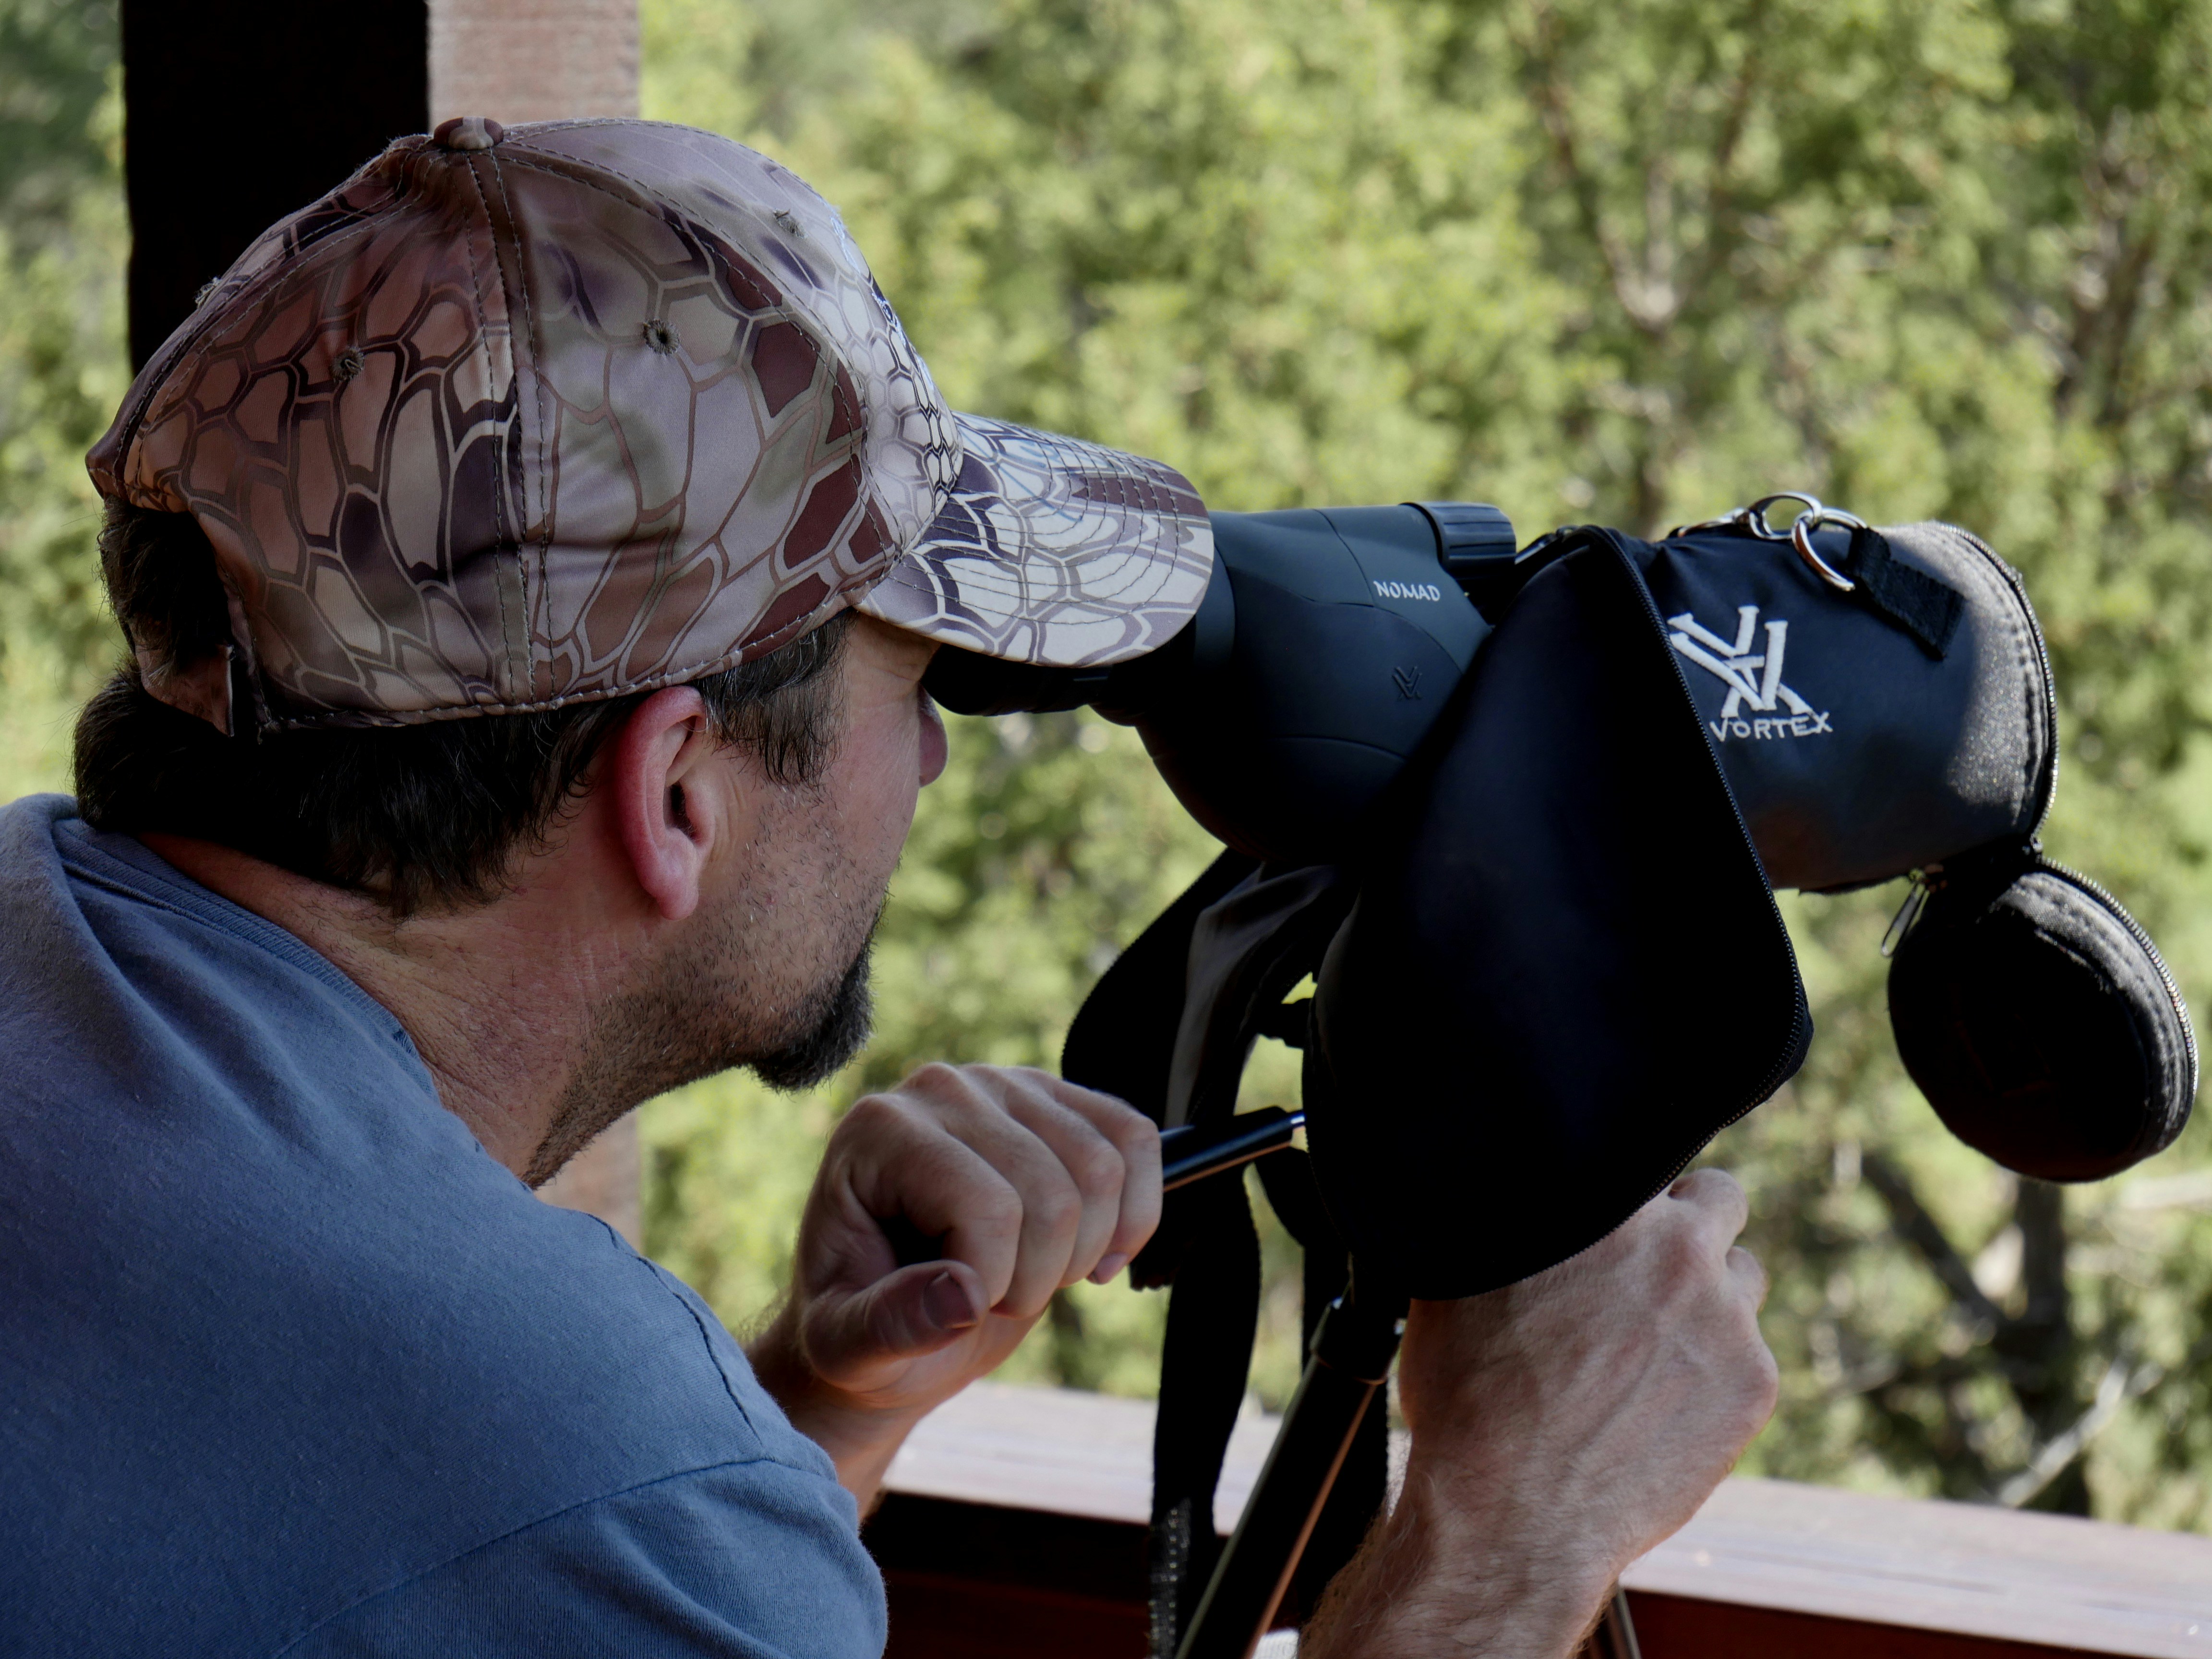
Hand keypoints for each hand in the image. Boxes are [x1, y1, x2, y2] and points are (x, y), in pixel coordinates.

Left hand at [748, 1063, 1160, 1500]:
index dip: (994, 1283)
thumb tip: (964, 1297)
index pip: (988, 1207)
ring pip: (1103, 1169)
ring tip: (1032, 1274)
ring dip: (1085, 1251)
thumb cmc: (855, 1327)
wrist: (883, 1311)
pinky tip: (1097, 1251)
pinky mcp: (1057, 1099)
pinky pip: (1134, 1137)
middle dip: (1039, 1278)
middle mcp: (942, 1088)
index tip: (955, 1311)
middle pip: (1054, 1192)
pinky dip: (1136, 1212)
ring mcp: (1006, 1083)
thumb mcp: (846, 1347)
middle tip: (994, 1299)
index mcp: (879, 1132)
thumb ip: (888, 1326)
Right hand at [1307, 1168, 1776, 1658]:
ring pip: (1743, 1276)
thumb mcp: (1456, 1283)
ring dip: (1710, 1294)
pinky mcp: (1754, 1383)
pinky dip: (1715, 1369)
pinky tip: (1662, 1402)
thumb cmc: (1469, 1399)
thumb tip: (1514, 1198)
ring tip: (1654, 1345)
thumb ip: (1508, 1227)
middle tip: (1650, 1267)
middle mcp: (1677, 1246)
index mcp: (1607, 1208)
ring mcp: (1726, 1315)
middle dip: (1690, 1225)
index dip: (1628, 1196)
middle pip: (1719, 1198)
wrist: (1512, 1514)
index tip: (1613, 1227)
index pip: (1646, 1161)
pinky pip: (1749, 1352)